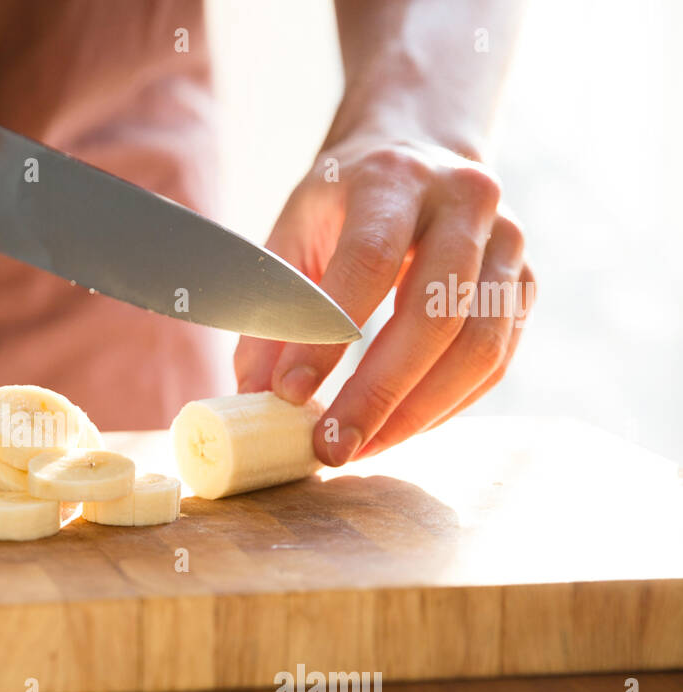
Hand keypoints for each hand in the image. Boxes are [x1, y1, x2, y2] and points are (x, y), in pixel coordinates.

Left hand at [234, 135, 535, 464]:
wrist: (419, 155)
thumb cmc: (342, 204)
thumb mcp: (292, 234)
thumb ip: (272, 309)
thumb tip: (256, 397)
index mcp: (392, 178)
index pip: (368, 263)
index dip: (328, 337)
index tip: (289, 396)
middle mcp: (464, 202)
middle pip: (435, 313)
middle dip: (379, 394)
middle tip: (331, 446)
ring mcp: (508, 242)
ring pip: (478, 347)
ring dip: (416, 413)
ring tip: (361, 446)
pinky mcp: (525, 284)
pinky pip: (495, 362)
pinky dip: (446, 407)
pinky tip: (399, 429)